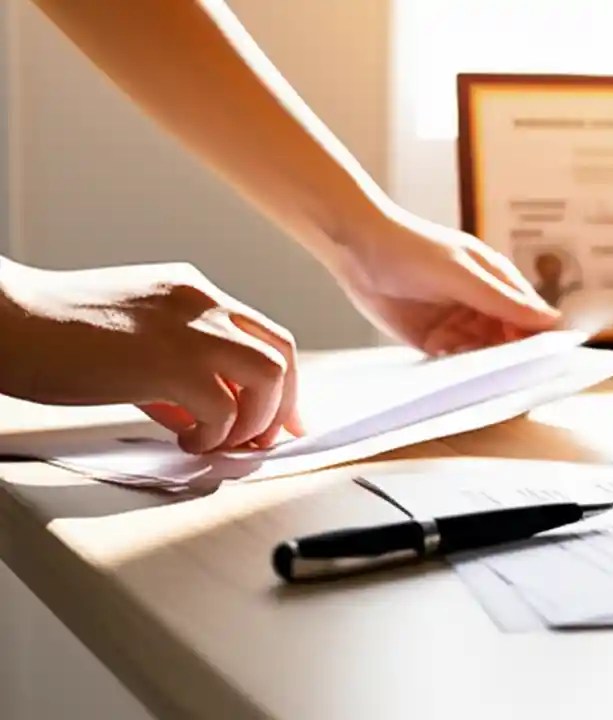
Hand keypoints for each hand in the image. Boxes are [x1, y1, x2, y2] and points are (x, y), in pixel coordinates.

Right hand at [0, 261, 300, 452]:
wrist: (7, 322)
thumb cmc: (54, 335)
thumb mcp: (131, 340)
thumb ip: (174, 372)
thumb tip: (203, 415)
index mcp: (193, 292)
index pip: (264, 334)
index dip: (284, 382)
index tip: (283, 420)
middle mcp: (202, 302)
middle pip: (282, 352)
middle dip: (281, 405)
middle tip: (260, 441)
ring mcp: (191, 329)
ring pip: (270, 376)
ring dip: (254, 420)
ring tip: (218, 441)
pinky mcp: (171, 363)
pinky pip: (225, 409)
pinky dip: (214, 435)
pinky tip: (185, 440)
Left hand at [333, 209, 559, 354]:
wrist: (357, 249)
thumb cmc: (414, 249)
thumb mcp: (464, 275)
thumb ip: (504, 302)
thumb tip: (553, 320)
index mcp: (500, 284)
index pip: (532, 319)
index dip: (542, 342)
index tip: (547, 366)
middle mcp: (484, 307)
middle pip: (510, 343)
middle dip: (510, 360)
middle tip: (510, 378)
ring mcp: (459, 325)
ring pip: (483, 357)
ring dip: (481, 366)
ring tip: (472, 368)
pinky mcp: (434, 342)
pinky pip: (454, 364)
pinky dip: (455, 368)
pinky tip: (449, 366)